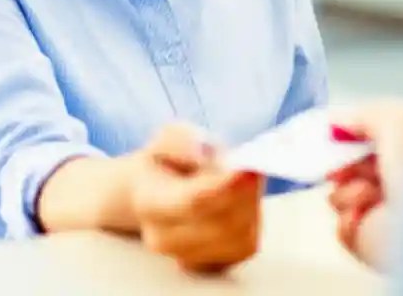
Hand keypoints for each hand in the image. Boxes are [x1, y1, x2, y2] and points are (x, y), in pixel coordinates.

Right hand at [129, 124, 264, 272]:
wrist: (155, 194)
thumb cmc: (168, 163)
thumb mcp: (169, 137)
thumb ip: (182, 141)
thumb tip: (201, 153)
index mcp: (149, 202)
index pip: (192, 202)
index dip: (226, 187)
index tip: (249, 169)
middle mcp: (163, 239)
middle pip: (222, 222)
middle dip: (246, 193)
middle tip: (253, 165)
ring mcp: (188, 257)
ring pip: (239, 235)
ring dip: (251, 204)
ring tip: (244, 179)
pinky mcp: (214, 266)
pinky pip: (247, 244)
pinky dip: (253, 220)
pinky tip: (242, 201)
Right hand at [327, 100, 402, 267]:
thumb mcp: (395, 117)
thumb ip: (363, 115)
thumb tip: (337, 123)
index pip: (379, 142)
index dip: (356, 136)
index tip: (338, 131)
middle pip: (354, 168)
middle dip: (343, 163)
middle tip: (342, 162)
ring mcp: (390, 217)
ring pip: (342, 197)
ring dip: (347, 190)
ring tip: (369, 190)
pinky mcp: (375, 245)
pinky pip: (343, 228)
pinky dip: (348, 218)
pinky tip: (367, 214)